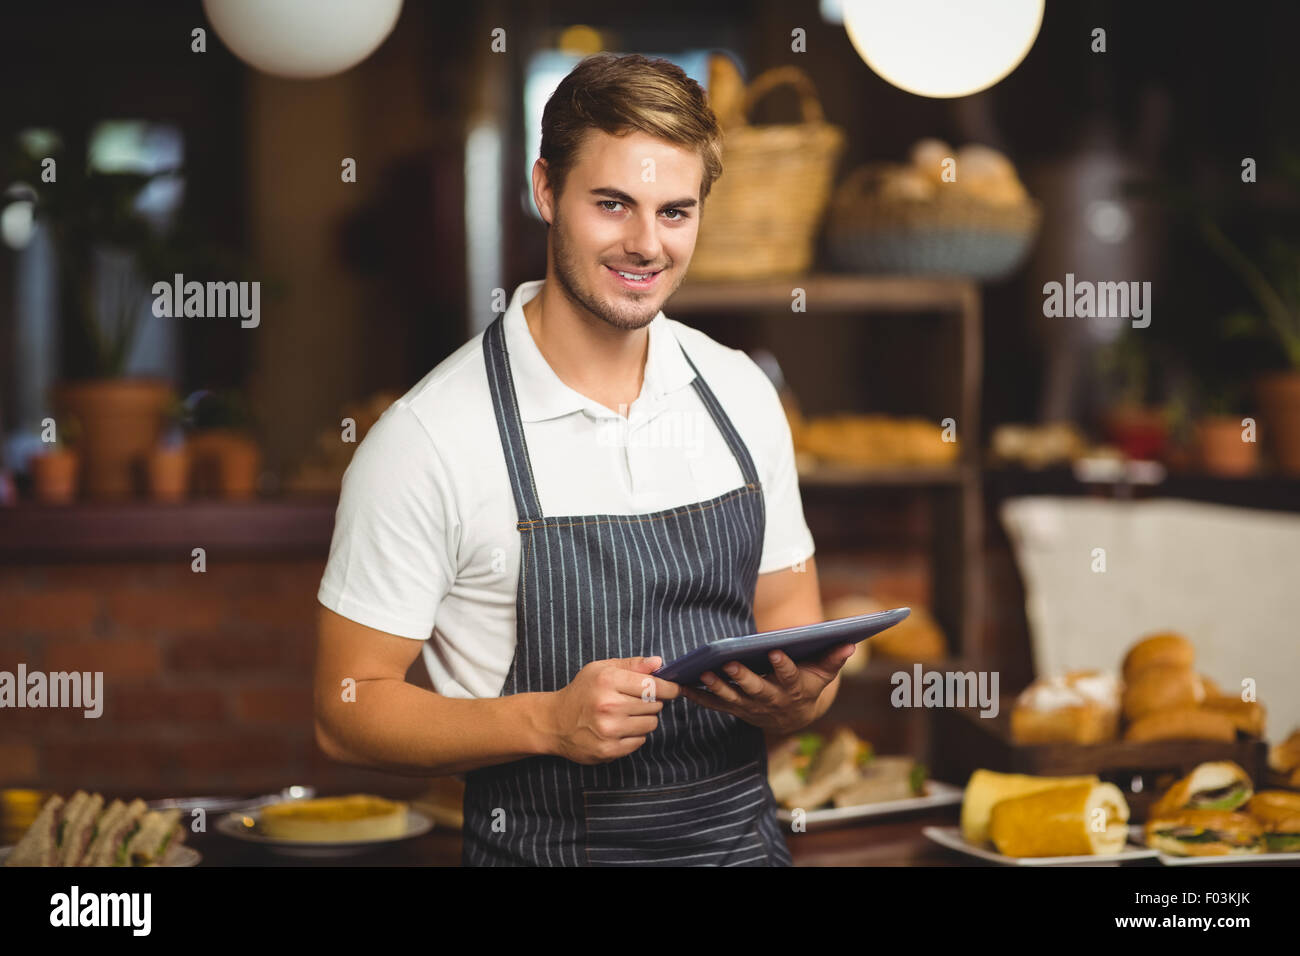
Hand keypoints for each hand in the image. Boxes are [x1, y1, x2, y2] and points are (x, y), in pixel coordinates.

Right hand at [542, 656, 680, 764]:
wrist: (554, 722)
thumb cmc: (581, 692)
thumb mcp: (601, 669)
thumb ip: (632, 665)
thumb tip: (659, 662)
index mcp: (608, 680)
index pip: (652, 685)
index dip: (668, 688)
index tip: (673, 689)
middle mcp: (608, 705)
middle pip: (654, 705)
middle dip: (651, 702)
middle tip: (635, 701)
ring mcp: (609, 729)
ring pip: (650, 724)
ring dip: (644, 719)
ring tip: (626, 715)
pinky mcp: (609, 749)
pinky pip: (640, 741)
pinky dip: (634, 735)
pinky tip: (619, 728)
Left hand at [679, 644, 854, 734]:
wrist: (794, 716)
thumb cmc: (808, 684)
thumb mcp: (823, 673)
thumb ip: (833, 658)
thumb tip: (851, 643)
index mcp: (794, 690)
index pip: (790, 677)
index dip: (783, 666)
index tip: (776, 651)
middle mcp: (772, 701)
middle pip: (756, 690)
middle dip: (743, 677)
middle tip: (729, 663)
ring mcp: (751, 708)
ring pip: (733, 698)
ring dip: (717, 687)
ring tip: (704, 672)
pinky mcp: (735, 709)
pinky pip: (715, 704)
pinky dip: (699, 696)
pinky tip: (684, 685)